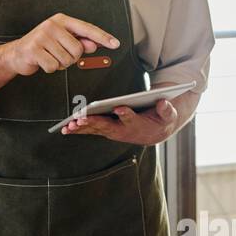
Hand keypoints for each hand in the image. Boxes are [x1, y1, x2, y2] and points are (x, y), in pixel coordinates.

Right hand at [5, 13, 119, 76]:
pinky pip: (54, 66)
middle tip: (58, 54)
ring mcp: (42, 36)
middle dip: (71, 58)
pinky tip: (42, 61)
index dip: (102, 37)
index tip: (115, 44)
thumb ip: (79, 42)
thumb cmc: (42, 47)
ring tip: (50, 57)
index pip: (87, 29)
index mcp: (61, 20)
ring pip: (67, 60)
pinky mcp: (35, 49)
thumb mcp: (62, 42)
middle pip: (78, 49)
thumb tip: (93, 45)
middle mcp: (53, 25)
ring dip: (60, 64)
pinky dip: (50, 68)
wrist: (17, 54)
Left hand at [61, 97, 178, 143]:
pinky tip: (67, 127)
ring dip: (82, 129)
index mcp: (138, 125)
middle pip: (107, 126)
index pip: (131, 119)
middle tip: (81, 119)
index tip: (119, 108)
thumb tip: (163, 102)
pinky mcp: (106, 131)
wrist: (155, 133)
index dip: (126, 114)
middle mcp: (123, 131)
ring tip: (68, 126)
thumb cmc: (161, 121)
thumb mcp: (169, 114)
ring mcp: (113, 132)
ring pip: (96, 130)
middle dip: (94, 123)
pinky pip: (91, 130)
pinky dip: (79, 129)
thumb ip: (167, 110)